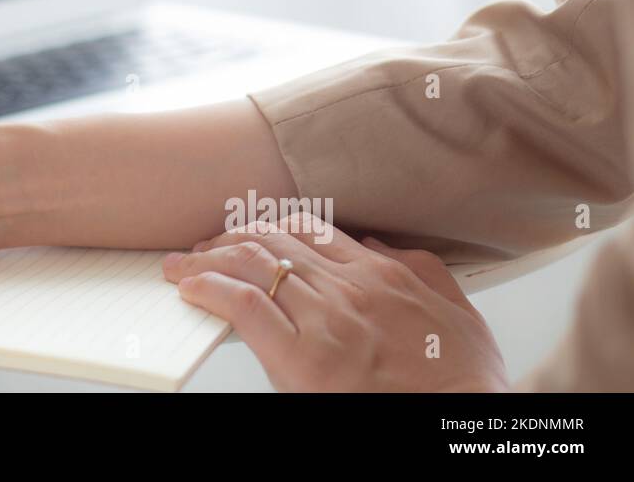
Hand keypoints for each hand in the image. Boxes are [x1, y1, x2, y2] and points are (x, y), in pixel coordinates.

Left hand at [163, 216, 508, 391]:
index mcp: (382, 274)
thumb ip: (421, 271)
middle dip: (228, 239)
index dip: (266, 227)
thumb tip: (377, 246)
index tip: (243, 234)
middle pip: (272, 239)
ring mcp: (326, 317)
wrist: (468, 425)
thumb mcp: (457, 313)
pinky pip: (245, 305)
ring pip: (251, 263)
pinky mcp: (304, 356)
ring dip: (208, 260)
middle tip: (202, 249)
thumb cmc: (464, 382)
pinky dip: (210, 288)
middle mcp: (350, 285)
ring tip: (182, 266)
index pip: (310, 229)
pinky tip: (191, 288)